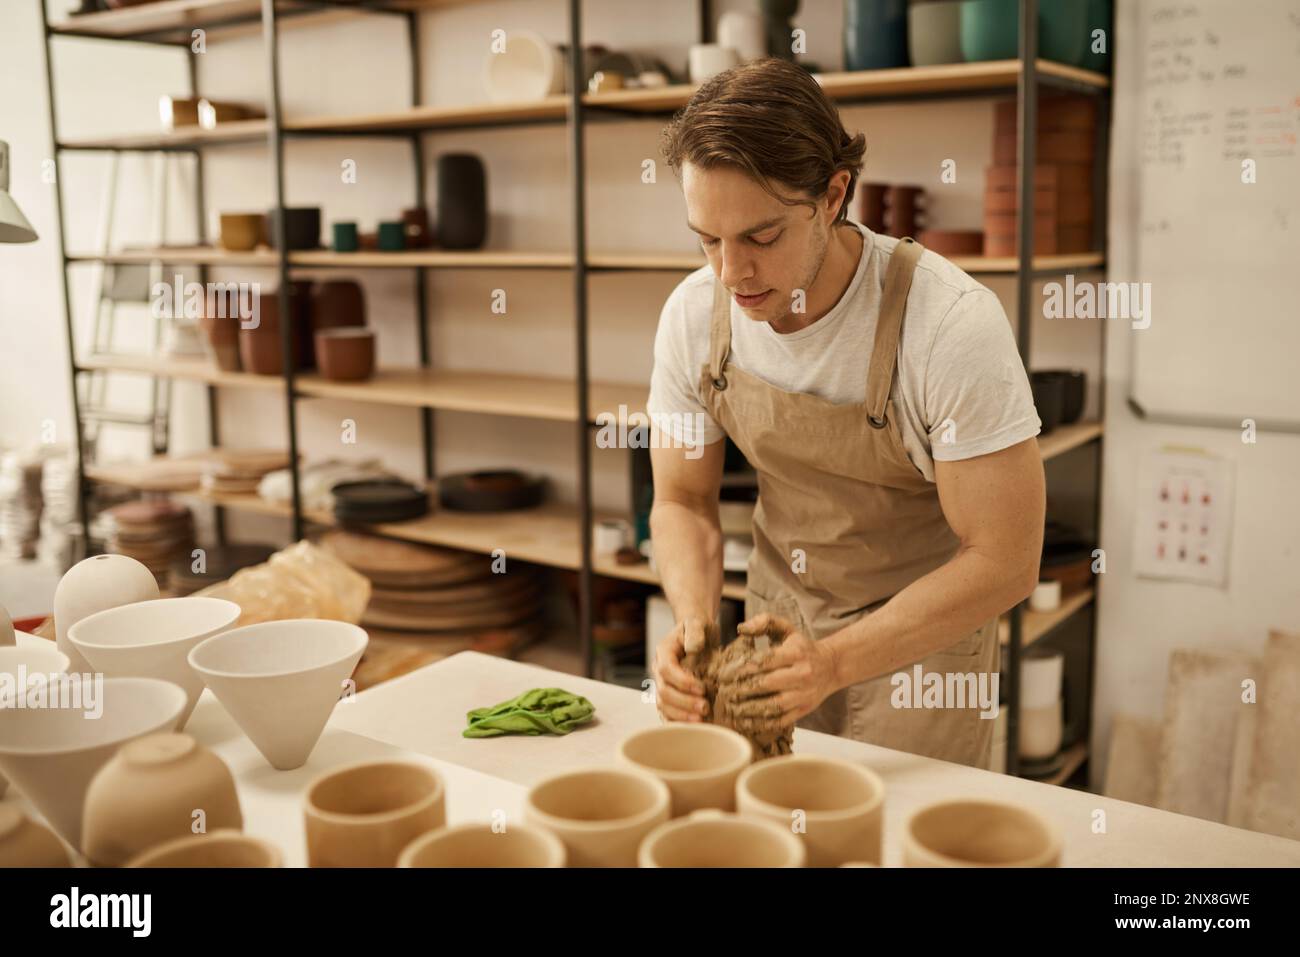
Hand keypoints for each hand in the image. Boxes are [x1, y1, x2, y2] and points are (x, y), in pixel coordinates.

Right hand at [651, 616, 711, 722]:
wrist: (698, 633)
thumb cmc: (698, 628)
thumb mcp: (698, 622)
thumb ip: (695, 632)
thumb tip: (692, 648)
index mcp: (663, 652)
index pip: (666, 669)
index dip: (682, 681)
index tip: (702, 688)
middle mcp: (658, 670)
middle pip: (664, 691)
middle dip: (684, 702)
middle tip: (705, 708)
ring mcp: (662, 684)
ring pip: (663, 706)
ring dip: (681, 716)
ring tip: (701, 721)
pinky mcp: (670, 696)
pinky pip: (667, 713)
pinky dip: (677, 723)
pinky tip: (692, 730)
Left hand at [721, 613, 838, 731]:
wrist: (832, 667)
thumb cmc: (802, 648)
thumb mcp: (787, 629)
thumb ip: (765, 622)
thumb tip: (742, 629)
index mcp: (795, 653)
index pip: (764, 661)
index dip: (741, 669)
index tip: (723, 675)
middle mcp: (801, 674)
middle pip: (766, 684)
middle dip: (741, 690)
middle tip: (722, 692)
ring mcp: (803, 695)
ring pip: (773, 706)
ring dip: (749, 709)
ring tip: (731, 709)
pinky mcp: (804, 710)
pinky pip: (781, 720)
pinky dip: (762, 724)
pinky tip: (745, 722)